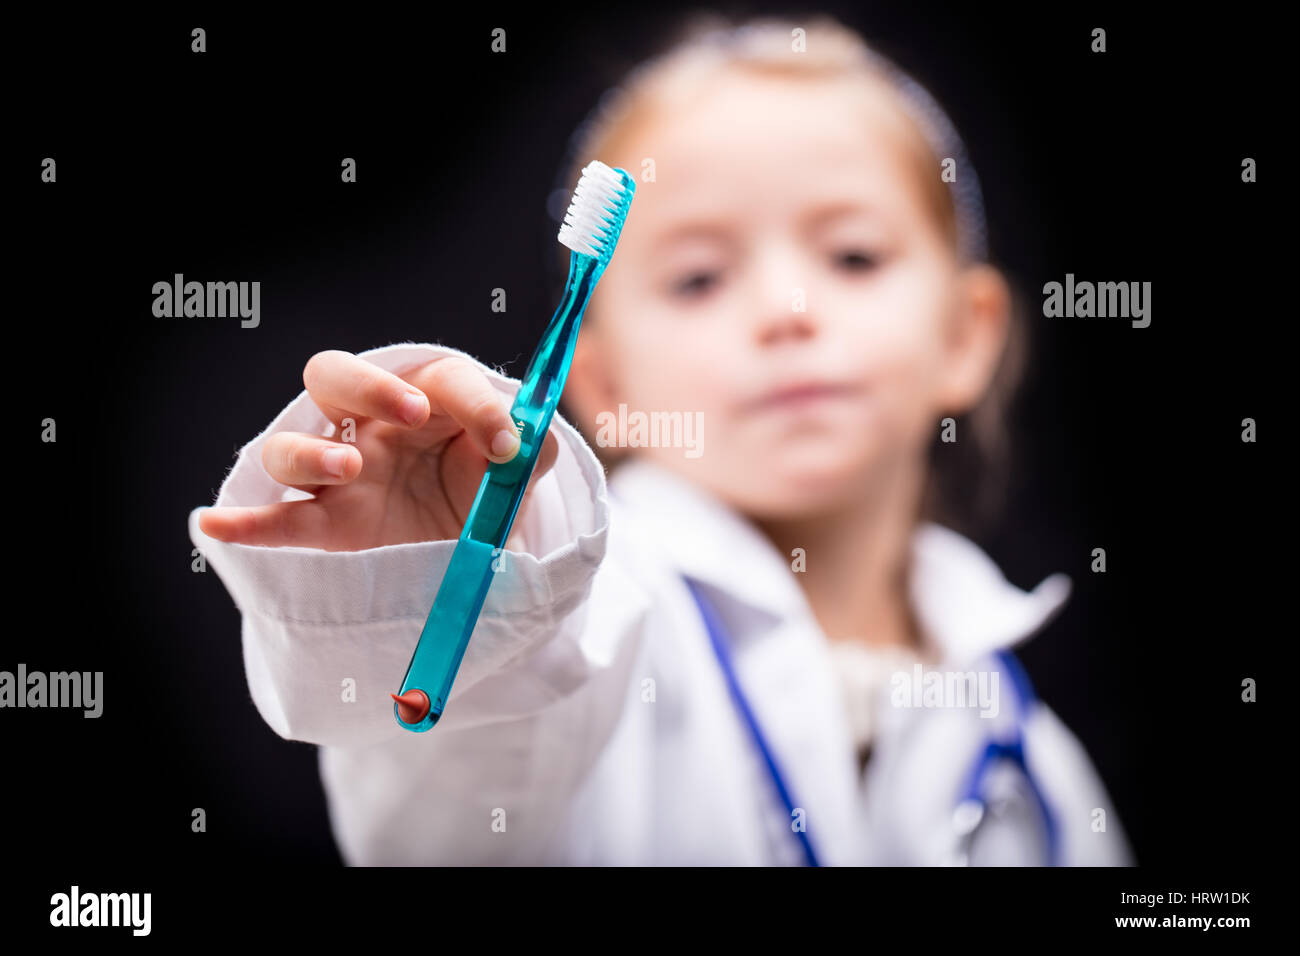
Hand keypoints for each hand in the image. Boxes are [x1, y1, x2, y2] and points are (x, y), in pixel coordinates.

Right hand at [198, 350, 558, 550]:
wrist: (471, 556)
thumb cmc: (487, 495)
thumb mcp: (520, 472)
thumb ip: (530, 448)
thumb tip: (524, 441)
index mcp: (426, 401)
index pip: (441, 378)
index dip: (475, 403)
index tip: (508, 446)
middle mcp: (372, 427)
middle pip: (334, 377)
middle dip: (368, 386)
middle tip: (412, 411)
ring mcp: (340, 477)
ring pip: (291, 446)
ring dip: (313, 452)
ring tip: (351, 469)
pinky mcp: (326, 526)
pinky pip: (275, 522)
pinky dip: (243, 524)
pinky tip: (215, 525)